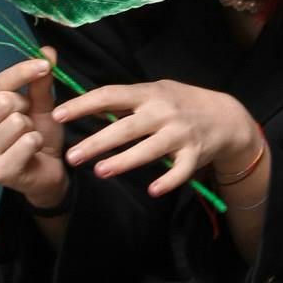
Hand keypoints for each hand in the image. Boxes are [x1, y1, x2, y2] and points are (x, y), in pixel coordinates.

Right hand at [0, 48, 69, 210]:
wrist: (48, 173)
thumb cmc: (38, 136)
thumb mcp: (40, 105)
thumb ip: (40, 80)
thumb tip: (47, 49)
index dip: (22, 71)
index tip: (45, 65)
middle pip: (2, 100)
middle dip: (25, 107)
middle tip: (29, 120)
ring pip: (15, 121)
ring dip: (32, 128)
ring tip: (29, 137)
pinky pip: (26, 142)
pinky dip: (36, 142)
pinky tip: (33, 152)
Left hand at [50, 78, 260, 197]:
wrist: (225, 115)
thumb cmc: (180, 103)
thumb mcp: (154, 92)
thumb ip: (126, 100)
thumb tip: (89, 107)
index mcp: (148, 93)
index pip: (109, 95)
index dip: (83, 105)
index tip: (58, 114)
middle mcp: (163, 112)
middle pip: (125, 127)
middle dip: (97, 142)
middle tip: (71, 156)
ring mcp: (180, 133)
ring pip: (149, 149)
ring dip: (124, 161)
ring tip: (100, 171)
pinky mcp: (195, 154)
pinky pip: (180, 171)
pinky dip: (167, 180)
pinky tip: (152, 190)